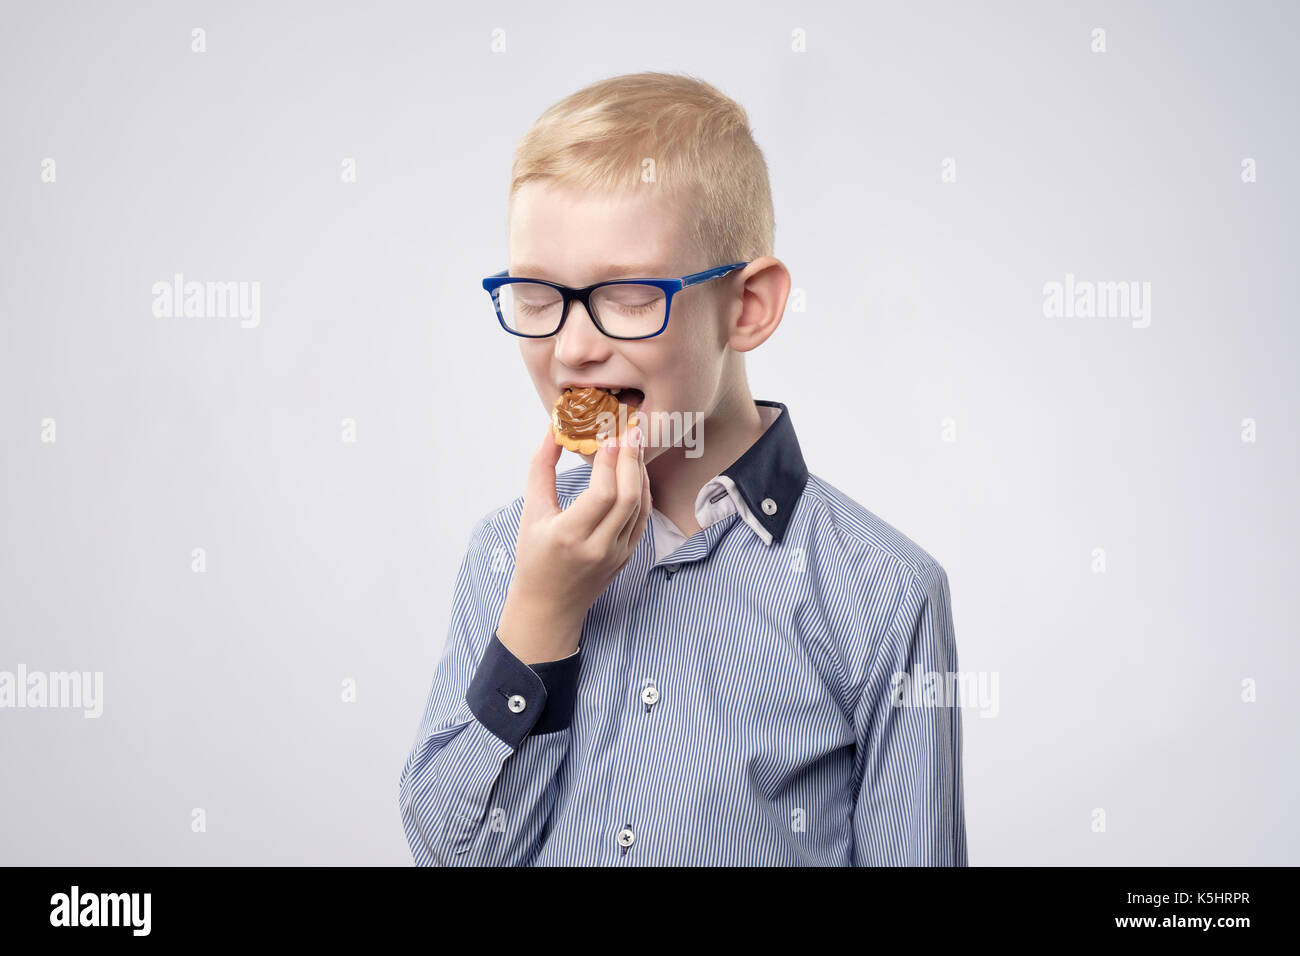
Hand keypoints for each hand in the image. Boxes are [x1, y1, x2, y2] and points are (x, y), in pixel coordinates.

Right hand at [496, 422, 651, 663]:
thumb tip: (555, 429)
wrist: (549, 605)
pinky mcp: (627, 556)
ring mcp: (617, 554)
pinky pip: (642, 518)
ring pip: (639, 506)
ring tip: (634, 443)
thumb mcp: (531, 511)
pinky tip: (636, 470)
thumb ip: (541, 468)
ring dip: (639, 471)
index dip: (609, 462)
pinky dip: (643, 491)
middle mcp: (597, 547)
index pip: (601, 494)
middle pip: (627, 497)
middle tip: (630, 429)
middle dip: (631, 459)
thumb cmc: (534, 556)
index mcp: (569, 536)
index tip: (609, 434)